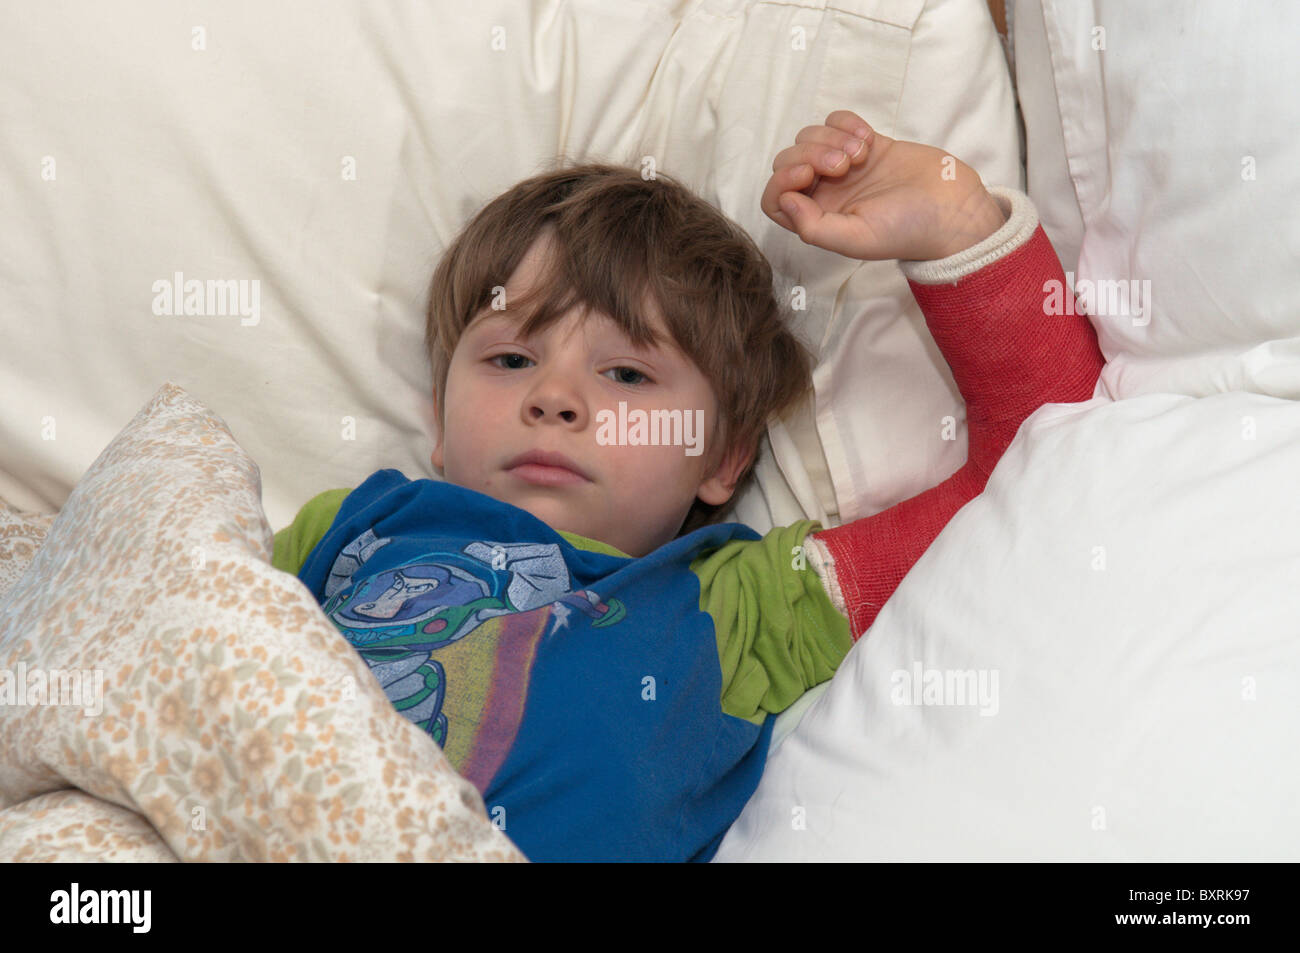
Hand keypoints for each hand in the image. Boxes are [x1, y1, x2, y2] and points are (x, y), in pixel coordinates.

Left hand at [761, 109, 1006, 261]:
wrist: (953, 209)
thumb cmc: (907, 230)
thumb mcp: (856, 240)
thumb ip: (813, 227)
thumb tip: (785, 201)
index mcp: (818, 219)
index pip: (775, 197)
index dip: (782, 180)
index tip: (809, 174)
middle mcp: (825, 193)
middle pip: (789, 161)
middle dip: (810, 154)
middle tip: (844, 164)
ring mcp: (844, 167)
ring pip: (810, 137)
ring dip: (831, 138)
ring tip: (862, 153)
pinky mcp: (866, 144)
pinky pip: (838, 122)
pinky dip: (847, 123)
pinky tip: (869, 139)